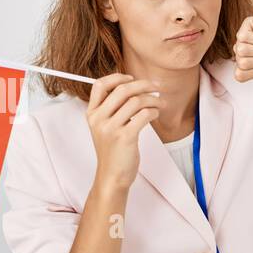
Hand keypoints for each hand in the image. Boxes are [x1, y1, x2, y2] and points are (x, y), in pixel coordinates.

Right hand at [85, 73, 160, 190]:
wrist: (112, 176)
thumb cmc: (113, 151)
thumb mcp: (104, 127)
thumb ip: (112, 109)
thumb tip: (134, 87)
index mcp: (92, 113)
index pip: (100, 85)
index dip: (117, 77)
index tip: (132, 78)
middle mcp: (98, 119)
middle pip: (122, 89)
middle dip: (143, 85)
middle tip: (156, 87)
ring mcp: (110, 128)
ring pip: (136, 101)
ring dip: (153, 99)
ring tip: (160, 103)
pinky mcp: (125, 137)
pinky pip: (144, 115)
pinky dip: (153, 111)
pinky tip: (156, 114)